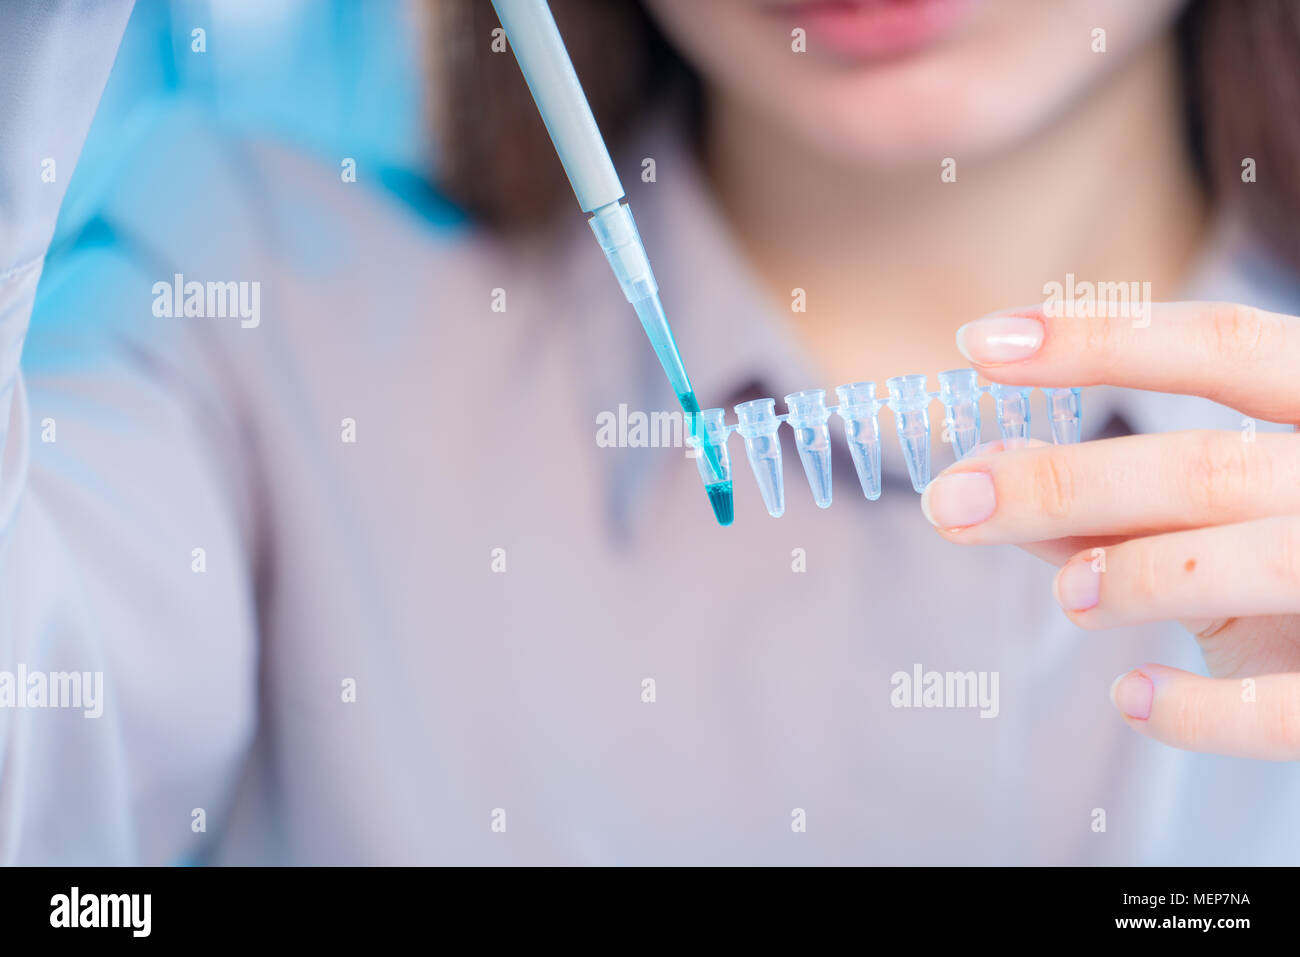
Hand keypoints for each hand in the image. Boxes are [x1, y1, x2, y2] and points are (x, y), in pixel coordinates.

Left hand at [924, 301, 1299, 759]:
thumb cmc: (1294, 574)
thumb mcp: (1222, 520)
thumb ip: (1115, 499)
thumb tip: (987, 469)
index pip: (1222, 345)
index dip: (1097, 340)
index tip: (978, 345)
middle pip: (1207, 465)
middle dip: (1064, 484)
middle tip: (951, 502)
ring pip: (1256, 562)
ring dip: (1136, 575)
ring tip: (1068, 595)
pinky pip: (1289, 709)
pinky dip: (1200, 708)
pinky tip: (1131, 698)